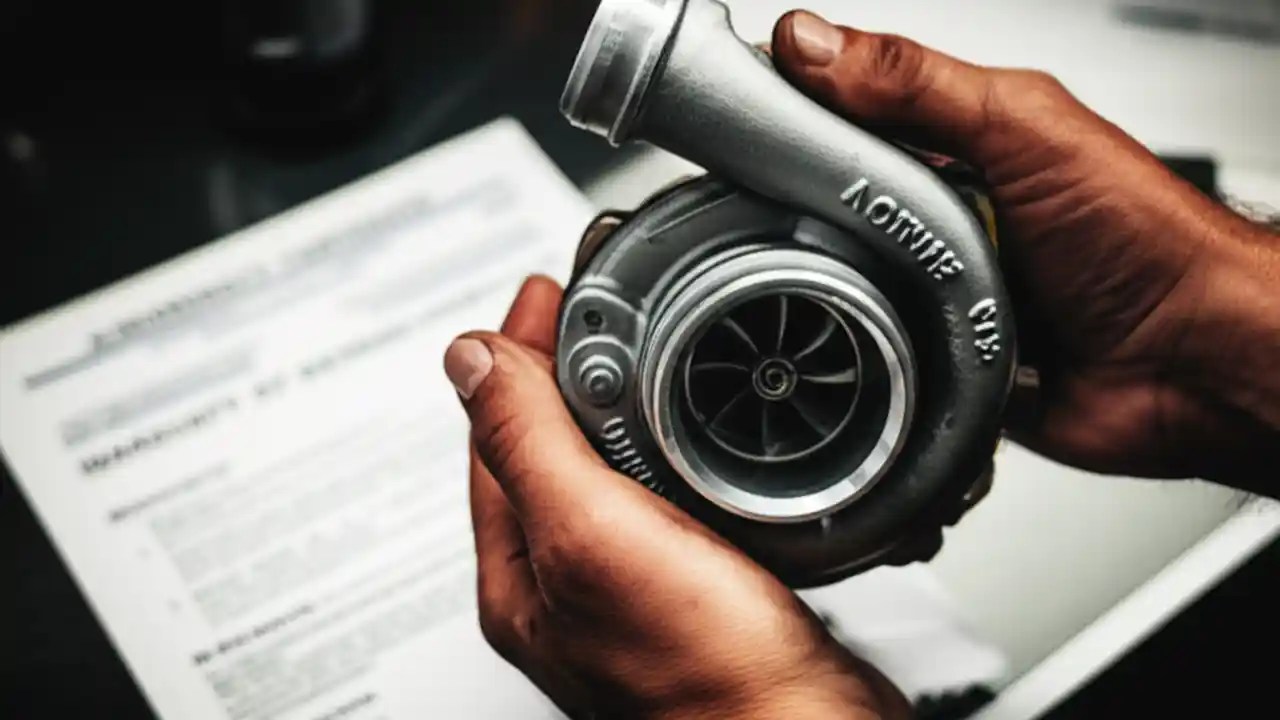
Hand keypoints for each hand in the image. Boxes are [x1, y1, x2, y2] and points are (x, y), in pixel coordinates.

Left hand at [444, 276, 911, 718]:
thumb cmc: (704, 676)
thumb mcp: (590, 534)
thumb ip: (526, 443)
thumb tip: (469, 360)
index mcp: (522, 573)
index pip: (494, 436)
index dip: (513, 354)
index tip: (543, 293)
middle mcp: (567, 585)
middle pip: (544, 450)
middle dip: (558, 371)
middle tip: (581, 309)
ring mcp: (631, 589)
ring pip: (606, 474)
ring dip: (615, 407)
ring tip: (631, 350)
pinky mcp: (696, 589)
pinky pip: (663, 500)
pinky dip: (669, 450)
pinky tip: (695, 434)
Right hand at [772, 11, 1279, 492]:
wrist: (1194, 364)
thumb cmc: (1143, 240)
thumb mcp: (1024, 130)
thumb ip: (919, 86)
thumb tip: (815, 44)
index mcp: (960, 146)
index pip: (850, 120)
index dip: (793, 120)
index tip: (737, 134)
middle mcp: (947, 216)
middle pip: (836, 211)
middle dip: (802, 223)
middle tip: (765, 229)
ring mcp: (944, 289)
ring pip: (850, 289)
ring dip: (831, 298)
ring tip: (806, 296)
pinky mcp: (944, 357)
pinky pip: (880, 360)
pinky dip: (866, 362)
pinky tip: (849, 354)